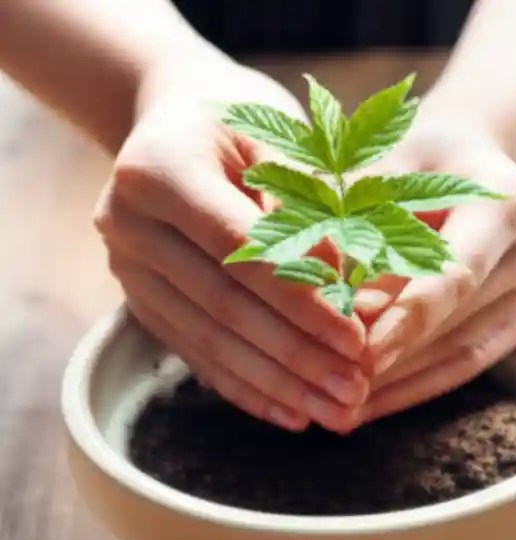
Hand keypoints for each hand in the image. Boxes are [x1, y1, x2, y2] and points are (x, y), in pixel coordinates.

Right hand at [93, 59, 366, 430]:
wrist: (176, 117)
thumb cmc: (246, 120)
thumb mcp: (281, 137)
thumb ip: (312, 205)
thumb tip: (349, 286)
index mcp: (159, 170)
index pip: (242, 251)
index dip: (303, 300)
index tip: (358, 338)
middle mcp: (126, 221)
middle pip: (224, 304)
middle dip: (296, 356)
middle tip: (355, 392)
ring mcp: (126, 266)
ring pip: (210, 338)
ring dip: (277, 384)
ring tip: (337, 414)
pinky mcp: (139, 300)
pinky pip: (195, 352)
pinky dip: (246, 387)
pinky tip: (292, 414)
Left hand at [350, 116, 515, 425]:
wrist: (468, 162)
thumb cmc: (409, 157)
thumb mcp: (376, 165)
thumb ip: (347, 219)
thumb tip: (307, 285)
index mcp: (506, 200)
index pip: (456, 273)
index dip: (408, 319)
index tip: (360, 355)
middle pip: (457, 319)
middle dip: (391, 357)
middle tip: (329, 389)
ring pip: (462, 351)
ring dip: (398, 384)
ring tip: (337, 409)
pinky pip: (466, 363)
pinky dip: (413, 387)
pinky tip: (366, 405)